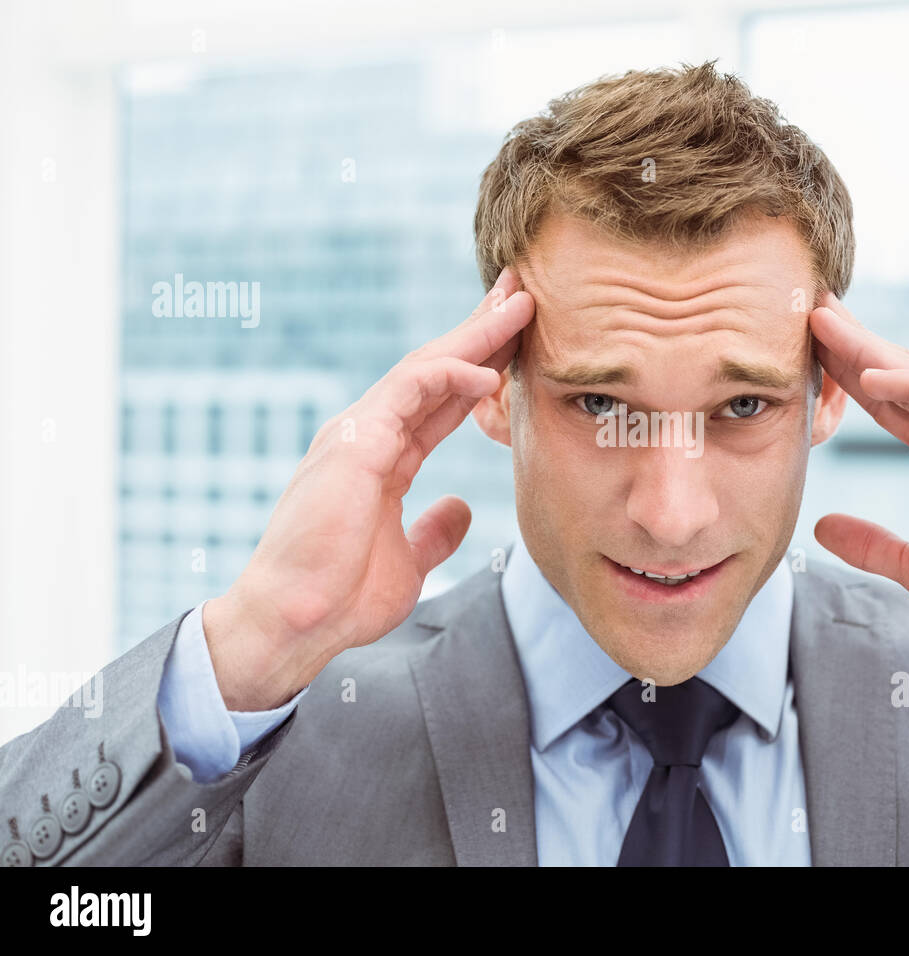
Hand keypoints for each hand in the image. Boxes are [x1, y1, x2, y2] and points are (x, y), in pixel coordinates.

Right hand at [203, 268, 533, 709]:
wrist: (294, 624)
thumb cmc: (339, 597)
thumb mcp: (407, 561)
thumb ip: (433, 531)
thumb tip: (461, 508)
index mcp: (382, 456)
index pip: (441, 398)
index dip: (482, 366)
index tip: (520, 338)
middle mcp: (369, 434)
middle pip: (437, 369)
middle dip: (482, 329)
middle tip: (524, 292)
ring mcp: (357, 434)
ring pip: (426, 366)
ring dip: (475, 334)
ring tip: (519, 305)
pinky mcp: (353, 445)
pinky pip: (409, 393)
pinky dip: (450, 374)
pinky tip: (489, 368)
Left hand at [809, 292, 908, 662]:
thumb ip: (872, 545)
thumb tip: (820, 527)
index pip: (894, 404)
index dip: (852, 376)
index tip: (812, 350)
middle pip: (904, 378)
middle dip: (856, 345)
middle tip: (812, 311)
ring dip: (871, 350)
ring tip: (826, 324)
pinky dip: (908, 385)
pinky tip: (868, 373)